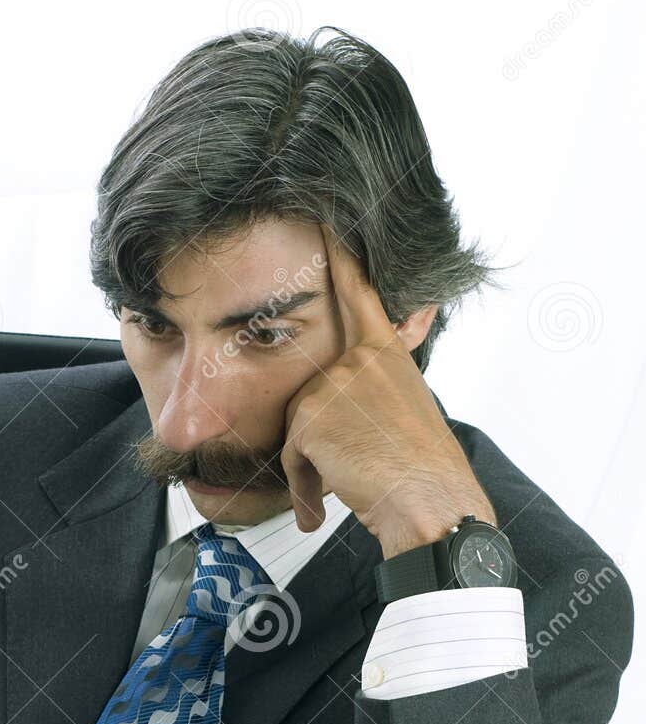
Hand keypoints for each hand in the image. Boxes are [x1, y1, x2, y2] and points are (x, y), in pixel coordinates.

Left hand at [281, 223, 497, 558]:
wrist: (431, 501)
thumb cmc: (423, 470)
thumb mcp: (408, 410)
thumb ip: (381, 385)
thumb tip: (380, 366)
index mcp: (387, 354)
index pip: (359, 293)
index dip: (341, 257)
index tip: (325, 219)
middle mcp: (359, 360)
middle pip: (311, 393)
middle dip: (319, 436)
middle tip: (355, 455)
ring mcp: (335, 384)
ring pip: (300, 429)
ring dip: (315, 467)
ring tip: (348, 487)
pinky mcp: (312, 416)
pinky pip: (292, 456)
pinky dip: (305, 485)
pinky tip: (325, 504)